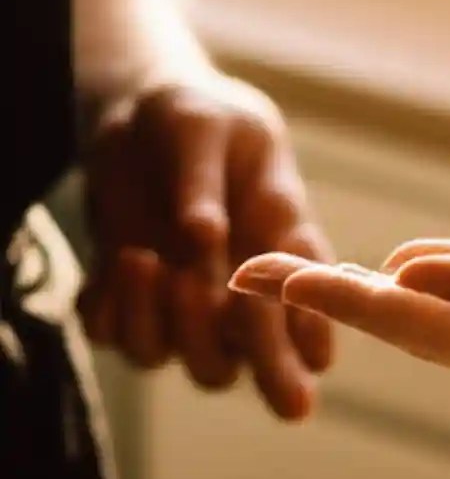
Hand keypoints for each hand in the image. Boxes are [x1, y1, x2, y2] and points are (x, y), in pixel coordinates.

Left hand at [81, 73, 332, 419]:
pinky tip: (117, 259)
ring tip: (142, 257)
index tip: (263, 304)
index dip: (300, 344)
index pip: (312, 333)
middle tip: (193, 284)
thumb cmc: (198, 114)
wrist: (144, 112)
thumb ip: (204, 180)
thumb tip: (204, 236)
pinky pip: (115, 337)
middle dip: (217, 346)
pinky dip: (109, 310)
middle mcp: (243, 294)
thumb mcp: (203, 125)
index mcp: (286, 254)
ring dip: (157, 322)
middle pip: (243, 366)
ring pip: (180, 361)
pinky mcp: (130, 298)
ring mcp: (187, 303)